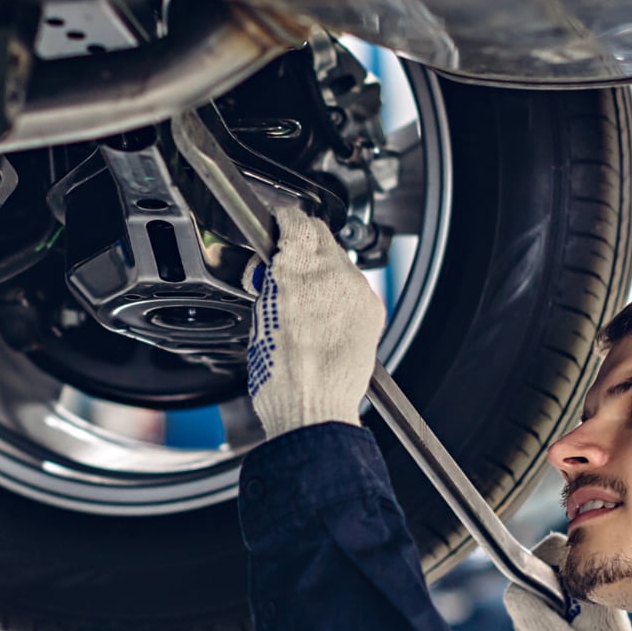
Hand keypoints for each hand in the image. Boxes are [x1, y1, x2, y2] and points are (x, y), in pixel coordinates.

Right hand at [244, 209, 385, 438]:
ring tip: (303, 300)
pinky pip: (354, 286)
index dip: (283, 221)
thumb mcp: (259, 317)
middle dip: (301, 244)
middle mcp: (332, 275)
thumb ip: (271, 282)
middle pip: (321, 235)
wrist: (314, 410)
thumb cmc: (281, 377)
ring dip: (321, 269)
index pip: (296, 220)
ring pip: (339, 260)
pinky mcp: (372, 309)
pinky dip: (339, 292)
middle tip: (283, 267)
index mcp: (296, 272)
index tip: (277, 226)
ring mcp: (357, 292)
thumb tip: (273, 269)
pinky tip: (324, 315)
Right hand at [502, 534, 631, 630]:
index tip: (531, 613)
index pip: (549, 550)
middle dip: (530, 622)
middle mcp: (587, 588)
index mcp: (593, 587)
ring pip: (533, 605)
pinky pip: (540, 622)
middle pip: (534, 581)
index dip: (529, 574)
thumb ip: (534, 618)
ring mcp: (579, 603)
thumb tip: (512, 590)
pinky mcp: (574, 619)